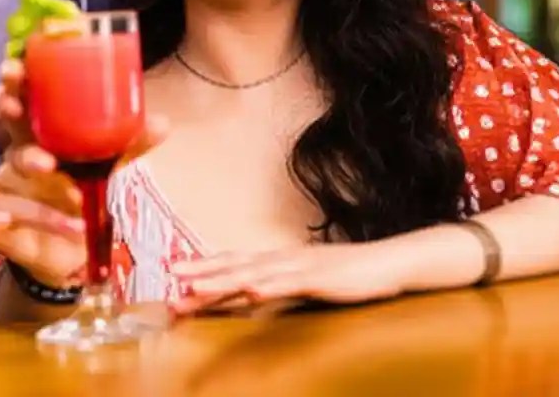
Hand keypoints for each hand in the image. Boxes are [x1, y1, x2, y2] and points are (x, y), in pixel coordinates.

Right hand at [0, 60, 165, 288]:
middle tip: (44, 160)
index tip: (12, 70)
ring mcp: (3, 193)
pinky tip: (0, 222)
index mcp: (39, 139)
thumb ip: (127, 146)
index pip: (23, 108)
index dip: (15, 89)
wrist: (70, 252)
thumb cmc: (80, 197)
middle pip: (13, 146)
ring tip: (76, 212)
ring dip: (42, 206)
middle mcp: (16, 162)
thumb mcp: (106, 169)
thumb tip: (162, 123)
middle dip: (25, 152)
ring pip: (13, 193)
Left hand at [169, 242, 407, 315]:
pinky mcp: (321, 278)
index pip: (231, 262)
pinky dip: (269, 286)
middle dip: (201, 275)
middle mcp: (281, 260)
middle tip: (171, 282)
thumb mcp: (303, 282)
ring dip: (223, 281)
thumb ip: (276, 288)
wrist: (387, 264)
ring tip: (196, 288)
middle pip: (234, 266)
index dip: (202, 267)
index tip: (172, 273)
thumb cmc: (344, 276)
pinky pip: (291, 284)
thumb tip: (248, 298)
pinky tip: (251, 291)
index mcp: (276, 261)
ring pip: (254, 274)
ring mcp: (300, 267)